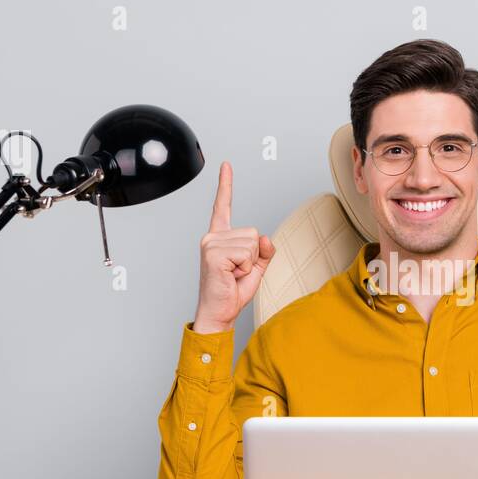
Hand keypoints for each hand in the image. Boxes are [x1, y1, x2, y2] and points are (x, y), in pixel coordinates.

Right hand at [193, 162, 275, 332]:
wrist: (218, 313)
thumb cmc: (232, 291)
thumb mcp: (256, 269)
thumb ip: (264, 251)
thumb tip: (266, 238)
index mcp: (220, 237)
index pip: (223, 207)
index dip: (226, 186)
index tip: (226, 165)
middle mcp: (212, 237)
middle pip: (253, 232)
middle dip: (253, 256)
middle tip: (237, 272)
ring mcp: (211, 243)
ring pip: (252, 243)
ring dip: (249, 264)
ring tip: (233, 275)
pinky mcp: (214, 253)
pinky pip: (246, 254)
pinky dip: (245, 268)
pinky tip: (230, 276)